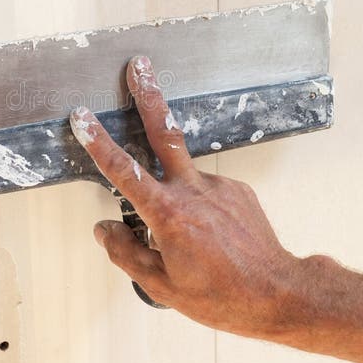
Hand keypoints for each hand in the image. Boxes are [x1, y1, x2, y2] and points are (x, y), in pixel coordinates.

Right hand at [69, 55, 301, 339]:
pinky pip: (207, 193)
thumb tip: (104, 229)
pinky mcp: (238, 190)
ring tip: (195, 243)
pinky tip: (213, 240)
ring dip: (177, 196)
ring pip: (184, 179)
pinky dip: (200, 210)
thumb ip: (126, 253)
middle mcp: (193, 191)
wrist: (279, 293)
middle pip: (164, 133)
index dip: (99, 143)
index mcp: (168, 214)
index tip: (83, 118)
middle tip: (140, 66)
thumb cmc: (222, 296)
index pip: (123, 171)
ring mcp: (219, 187)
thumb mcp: (162, 286)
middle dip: (149, 96)